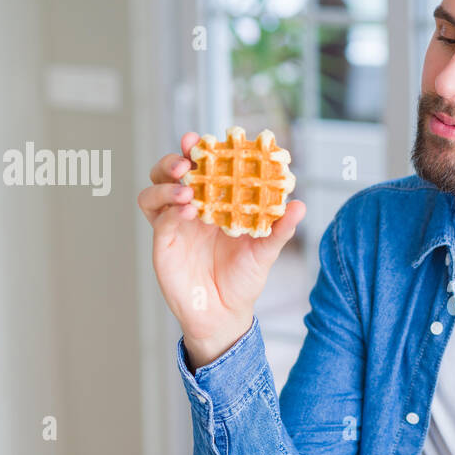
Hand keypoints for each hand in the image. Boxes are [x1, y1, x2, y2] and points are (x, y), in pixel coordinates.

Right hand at [138, 132, 306, 367]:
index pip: (204, 168)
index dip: (203, 151)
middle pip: (171, 171)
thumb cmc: (244, 279)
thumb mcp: (266, 252)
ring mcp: (174, 223)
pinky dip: (168, 209)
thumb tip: (300, 205)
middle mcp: (191, 207)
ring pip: (154, 188)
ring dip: (167, 182)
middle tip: (189, 159)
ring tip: (187, 189)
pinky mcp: (163, 241)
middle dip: (176, 158)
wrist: (225, 313)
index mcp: (215, 202)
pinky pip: (157, 217)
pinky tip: (187, 212)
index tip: (209, 140)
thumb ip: (280, 229)